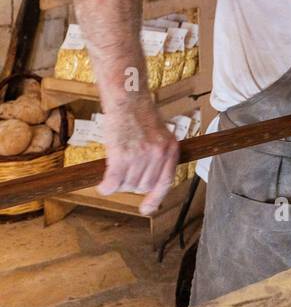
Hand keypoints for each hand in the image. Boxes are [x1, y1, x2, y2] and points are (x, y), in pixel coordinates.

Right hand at [98, 97, 179, 214]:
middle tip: (123, 172)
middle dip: (131, 184)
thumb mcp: (159, 134)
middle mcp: (158, 154)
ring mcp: (141, 156)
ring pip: (127, 185)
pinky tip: (103, 185)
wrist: (127, 97)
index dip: (155, 199)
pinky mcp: (122, 155)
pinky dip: (106, 186)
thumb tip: (149, 179)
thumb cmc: (139, 114)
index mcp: (170, 150)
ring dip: (118, 183)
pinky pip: (113, 182)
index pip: (165, 182)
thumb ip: (158, 154)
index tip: (146, 209)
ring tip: (114, 169)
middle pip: (143, 186)